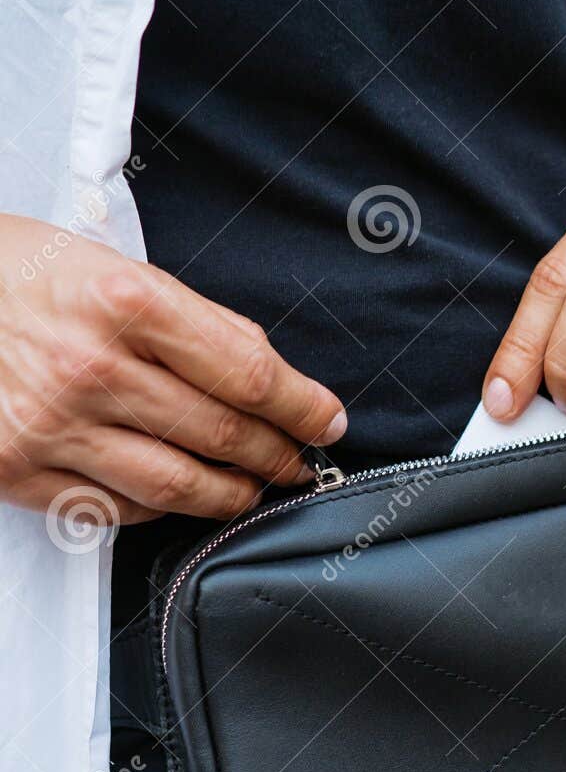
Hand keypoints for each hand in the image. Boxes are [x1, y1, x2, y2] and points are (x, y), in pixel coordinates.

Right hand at [0, 214, 346, 524]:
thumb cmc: (5, 273)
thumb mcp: (97, 261)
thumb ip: (183, 316)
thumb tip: (259, 367)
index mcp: (124, 301)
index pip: (249, 373)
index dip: (304, 406)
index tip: (328, 420)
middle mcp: (93, 369)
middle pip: (224, 434)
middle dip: (278, 455)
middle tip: (299, 461)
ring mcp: (56, 428)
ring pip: (179, 487)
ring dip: (231, 494)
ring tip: (251, 487)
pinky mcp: (23, 473)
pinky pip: (118, 510)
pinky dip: (160, 509)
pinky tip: (176, 495)